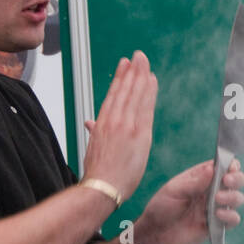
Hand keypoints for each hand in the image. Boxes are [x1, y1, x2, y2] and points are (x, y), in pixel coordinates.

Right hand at [82, 51, 156, 200]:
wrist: (103, 187)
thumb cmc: (98, 172)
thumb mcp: (92, 148)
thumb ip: (95, 132)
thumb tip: (91, 123)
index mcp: (103, 123)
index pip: (113, 95)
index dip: (120, 78)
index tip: (125, 65)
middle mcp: (114, 120)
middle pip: (125, 90)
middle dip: (132, 70)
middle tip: (138, 56)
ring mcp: (126, 124)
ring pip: (134, 93)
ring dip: (140, 75)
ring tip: (144, 61)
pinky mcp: (139, 132)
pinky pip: (145, 106)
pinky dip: (148, 91)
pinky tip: (151, 80)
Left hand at [136, 158, 243, 243]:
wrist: (156, 234)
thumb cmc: (162, 208)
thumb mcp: (174, 191)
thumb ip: (195, 182)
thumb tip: (212, 168)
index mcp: (202, 177)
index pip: (224, 166)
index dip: (230, 164)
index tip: (229, 167)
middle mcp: (212, 190)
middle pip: (236, 180)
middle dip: (236, 179)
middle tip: (226, 181)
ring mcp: (216, 207)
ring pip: (237, 198)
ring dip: (232, 197)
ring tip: (218, 199)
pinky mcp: (218, 225)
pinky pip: (233, 219)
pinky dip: (230, 216)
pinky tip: (218, 215)